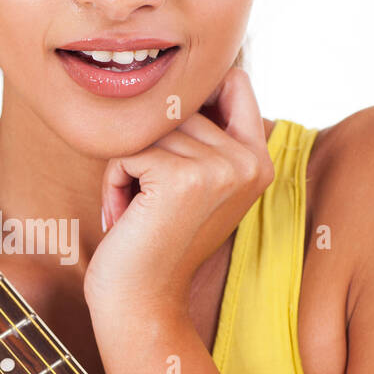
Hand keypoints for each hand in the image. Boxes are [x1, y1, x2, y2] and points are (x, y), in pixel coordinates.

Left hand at [83, 68, 273, 320]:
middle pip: (180, 106)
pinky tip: (127, 217)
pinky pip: (128, 149)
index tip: (173, 159)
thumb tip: (189, 71)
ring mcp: (220, 169)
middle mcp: (249, 161)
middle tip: (152, 202)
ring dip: (130, 165)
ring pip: (151, 127)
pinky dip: (114, 180)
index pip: (233, 80)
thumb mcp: (195, 183)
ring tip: (140, 210)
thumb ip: (206, 133)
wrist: (141, 302)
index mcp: (259, 160)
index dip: (191, 103)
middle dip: (150, 147)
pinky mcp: (183, 178)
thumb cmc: (155, 240)